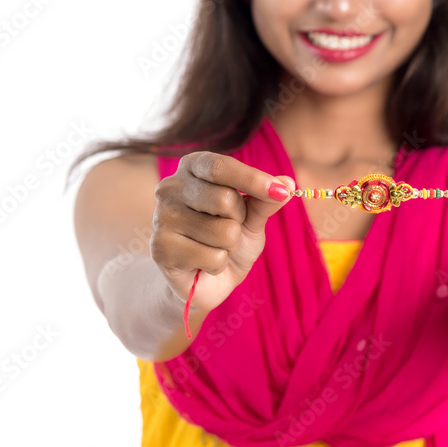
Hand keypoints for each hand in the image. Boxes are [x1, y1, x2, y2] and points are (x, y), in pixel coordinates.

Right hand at [151, 150, 294, 317]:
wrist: (204, 279)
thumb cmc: (228, 240)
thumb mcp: (252, 217)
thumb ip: (265, 199)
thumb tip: (288, 184)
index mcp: (192, 168)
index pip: (221, 167)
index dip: (252, 179)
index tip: (282, 192)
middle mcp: (171, 188)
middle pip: (225, 199)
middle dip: (239, 221)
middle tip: (229, 228)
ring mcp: (162, 218)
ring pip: (223, 232)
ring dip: (230, 246)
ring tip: (214, 247)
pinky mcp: (160, 248)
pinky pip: (213, 257)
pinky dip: (218, 265)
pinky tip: (203, 263)